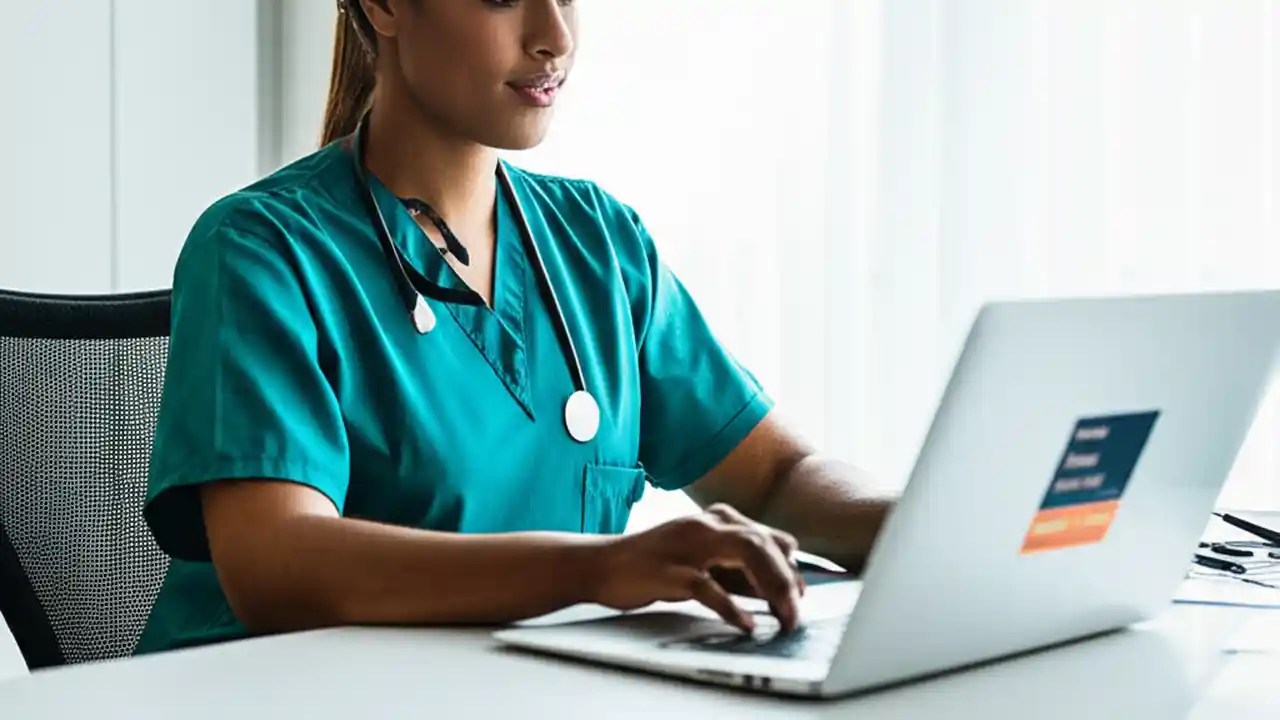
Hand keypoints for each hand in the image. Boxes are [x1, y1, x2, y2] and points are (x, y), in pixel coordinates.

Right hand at [589, 504, 803, 632]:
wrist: (600, 564)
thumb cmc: (652, 565)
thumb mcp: (700, 561)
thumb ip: (733, 569)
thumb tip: (772, 589)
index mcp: (715, 520)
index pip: (767, 536)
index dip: (789, 566)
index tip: (800, 594)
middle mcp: (705, 525)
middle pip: (762, 543)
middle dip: (787, 579)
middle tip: (795, 612)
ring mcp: (687, 545)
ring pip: (745, 553)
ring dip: (772, 587)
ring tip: (783, 616)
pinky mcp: (669, 571)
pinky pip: (708, 587)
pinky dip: (731, 607)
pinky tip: (746, 624)